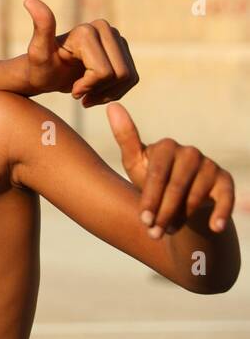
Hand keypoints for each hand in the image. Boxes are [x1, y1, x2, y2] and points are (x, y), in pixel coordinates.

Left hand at [23, 0, 137, 104]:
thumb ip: (40, 28)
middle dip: (100, 90)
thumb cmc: (39, 67)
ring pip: (128, 77)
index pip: (103, 72)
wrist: (46, 74)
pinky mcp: (123, 50)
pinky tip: (96, 93)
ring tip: (86, 94)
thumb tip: (29, 0)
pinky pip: (132, 78)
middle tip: (79, 93)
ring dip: (107, 93)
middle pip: (120, 74)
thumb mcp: (38, 52)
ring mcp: (116, 39)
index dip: (88, 87)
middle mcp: (106, 29)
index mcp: (88, 31)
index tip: (71, 90)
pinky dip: (115, 92)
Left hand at [108, 103, 235, 237]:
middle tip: (153, 232)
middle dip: (163, 211)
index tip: (142, 219)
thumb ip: (125, 138)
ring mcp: (209, 165)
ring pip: (196, 195)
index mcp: (165, 146)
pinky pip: (225, 197)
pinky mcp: (225, 180)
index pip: (157, 173)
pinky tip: (215, 227)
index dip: (150, 198)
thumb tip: (113, 106)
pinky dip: (221, 212)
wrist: (178, 203)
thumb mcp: (136, 165)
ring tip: (169, 231)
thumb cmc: (152, 183)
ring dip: (182, 217)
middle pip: (176, 186)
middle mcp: (189, 152)